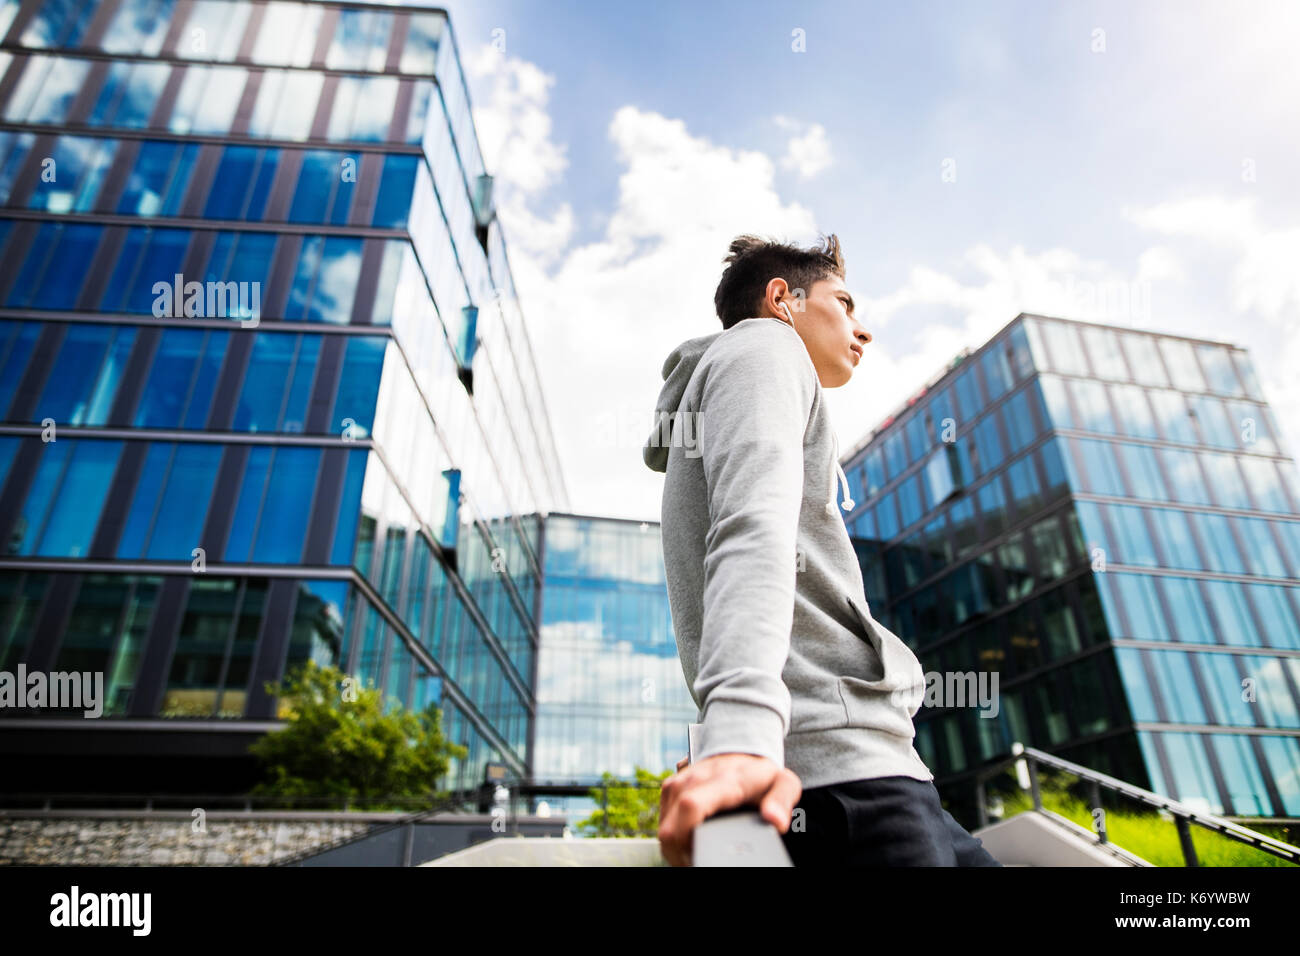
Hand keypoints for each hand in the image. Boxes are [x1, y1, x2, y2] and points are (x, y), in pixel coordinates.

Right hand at [658, 753, 801, 865]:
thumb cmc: (762, 773)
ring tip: (699, 855)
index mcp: (723, 781)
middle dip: (683, 855)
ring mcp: (678, 783)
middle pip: (671, 828)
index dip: (689, 839)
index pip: (691, 806)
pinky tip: (691, 843)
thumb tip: (775, 821)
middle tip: (704, 862)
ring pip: (664, 831)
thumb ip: (781, 801)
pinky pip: (663, 823)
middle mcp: (694, 780)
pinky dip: (674, 839)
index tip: (701, 857)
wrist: (741, 748)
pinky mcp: (669, 788)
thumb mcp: (783, 783)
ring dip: (677, 850)